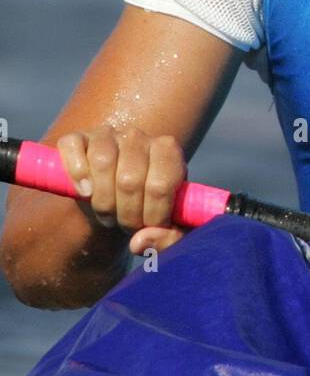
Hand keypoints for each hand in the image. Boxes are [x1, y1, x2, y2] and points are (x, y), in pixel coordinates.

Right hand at [56, 126, 187, 256]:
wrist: (116, 202)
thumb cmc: (146, 211)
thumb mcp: (167, 227)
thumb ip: (169, 239)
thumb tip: (140, 241)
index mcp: (168, 151)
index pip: (160, 185)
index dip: (153, 215)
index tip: (149, 227)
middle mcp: (139, 136)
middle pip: (130, 180)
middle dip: (127, 215)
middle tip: (127, 226)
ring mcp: (107, 134)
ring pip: (103, 162)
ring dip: (103, 202)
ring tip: (109, 215)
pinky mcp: (78, 138)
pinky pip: (73, 147)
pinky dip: (77, 172)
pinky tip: (84, 192)